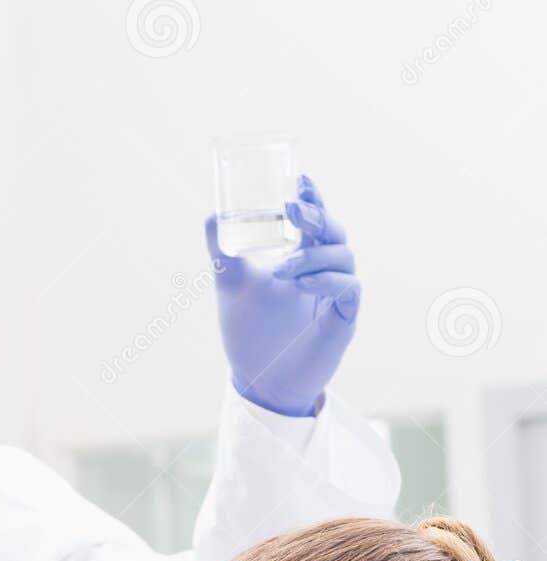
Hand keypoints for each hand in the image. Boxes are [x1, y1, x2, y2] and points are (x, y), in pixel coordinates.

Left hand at [207, 175, 360, 417]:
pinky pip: (348, 289)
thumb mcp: (231, 287)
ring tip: (281, 270)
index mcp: (302, 258)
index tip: (300, 180)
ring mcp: (336, 295)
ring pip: (342, 257)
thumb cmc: (250, 333)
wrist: (258, 381)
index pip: (314, 220)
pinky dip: (327, 281)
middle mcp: (324, 271)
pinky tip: (301, 285)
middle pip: (334, 231)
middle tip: (292, 210)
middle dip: (316, 216)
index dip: (313, 198)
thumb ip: (222, 253)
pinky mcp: (344, 320)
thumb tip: (212, 216)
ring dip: (312, 256)